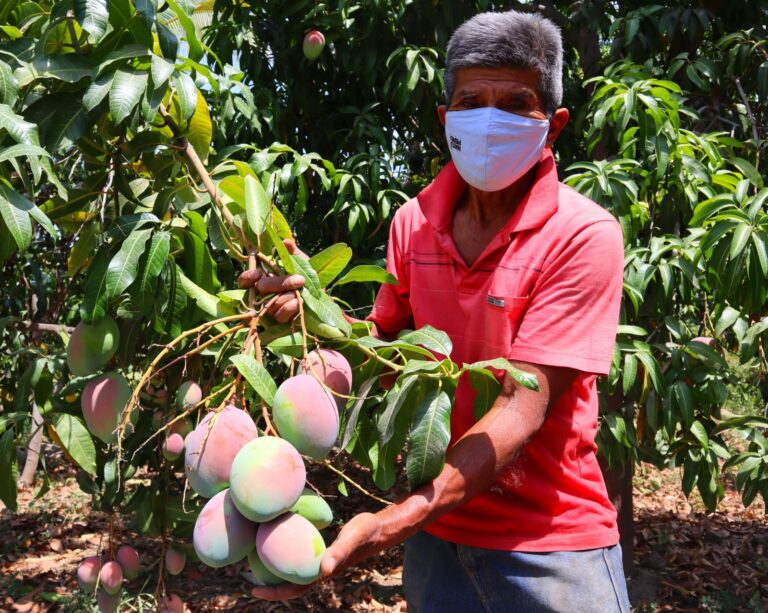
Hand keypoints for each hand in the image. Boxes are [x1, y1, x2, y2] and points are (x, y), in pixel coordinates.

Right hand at [237, 239, 306, 322]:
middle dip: (280, 283)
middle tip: (300, 280)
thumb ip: (291, 252)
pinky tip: (298, 302)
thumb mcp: (300, 261)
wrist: (321, 293)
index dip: (247, 277)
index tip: (258, 273)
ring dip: (287, 296)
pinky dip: (289, 308)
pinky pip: (279, 316)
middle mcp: (264, 294)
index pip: (245, 281)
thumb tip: (286, 242)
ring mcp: (271, 307)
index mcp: (264, 278)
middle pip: (261, 289)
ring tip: (301, 293)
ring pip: (270, 303)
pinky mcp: (281, 319)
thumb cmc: (306, 275)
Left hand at [250, 512, 384, 601]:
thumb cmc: (366, 531)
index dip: (274, 592)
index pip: (295, 589)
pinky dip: (287, 553)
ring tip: (255, 559)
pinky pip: (301, 556)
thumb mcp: (352, 538)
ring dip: (276, 569)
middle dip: (268, 583)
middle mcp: (320, 569)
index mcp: (323, 572)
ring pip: (295, 570)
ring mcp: (322, 561)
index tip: (253, 591)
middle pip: (290, 583)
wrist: (380, 528)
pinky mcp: (323, 550)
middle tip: (245, 574)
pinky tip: (278, 540)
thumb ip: (339, 552)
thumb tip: (324, 570)